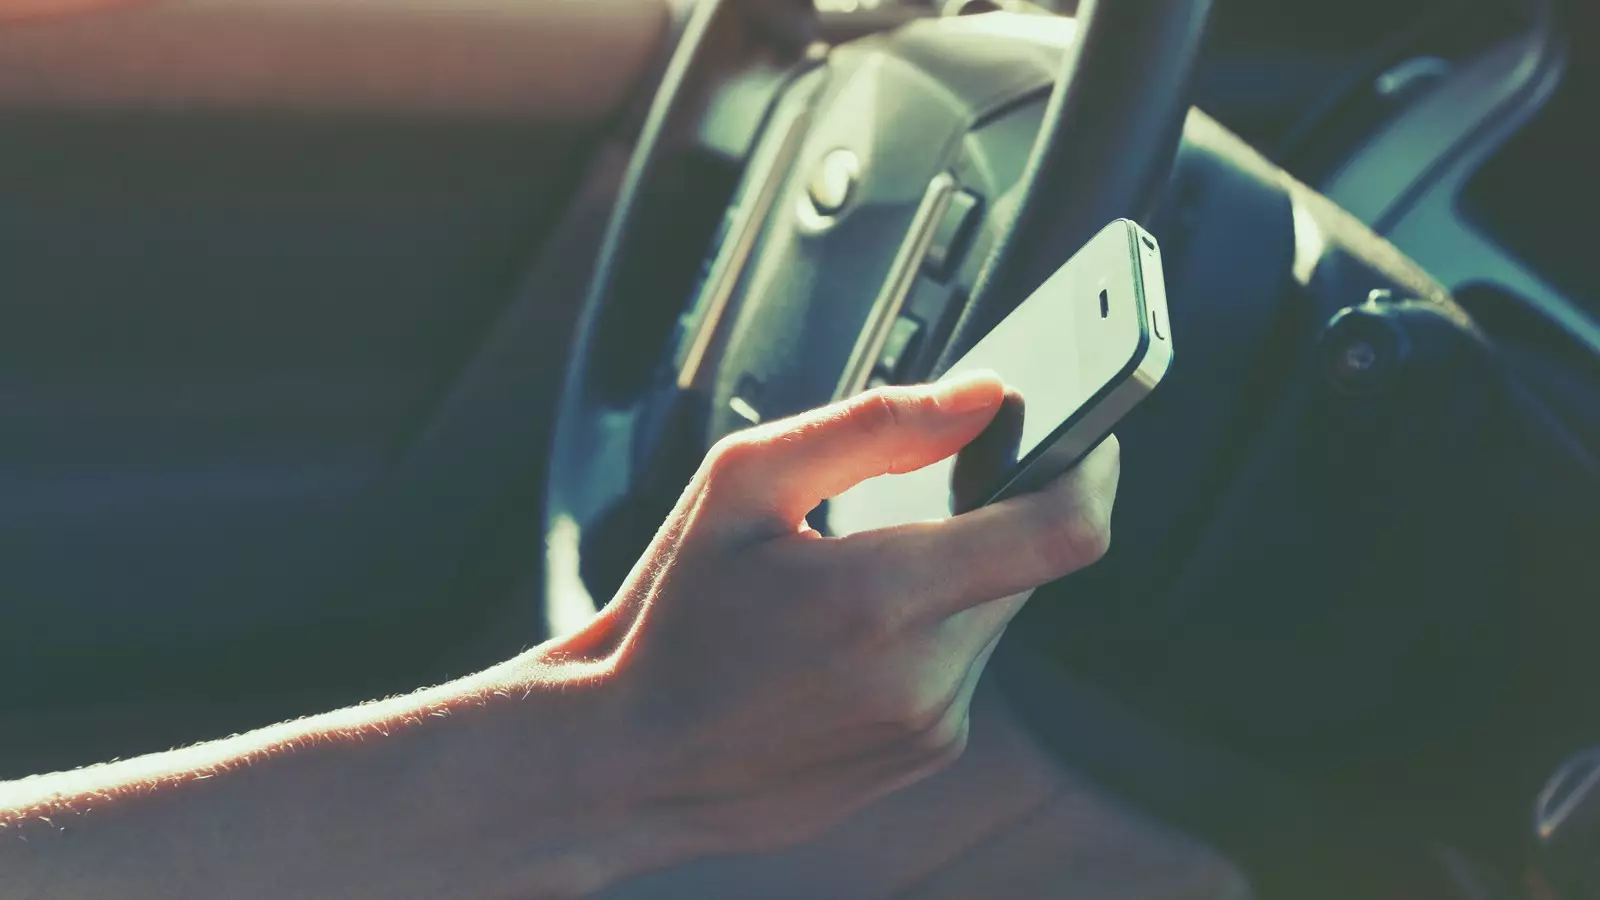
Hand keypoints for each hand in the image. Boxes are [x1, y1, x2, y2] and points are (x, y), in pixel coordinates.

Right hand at [561, 372, 1120, 859]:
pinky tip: (856, 627)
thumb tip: (980, 395)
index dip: (1091, 465)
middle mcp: (923, 679)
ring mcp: (930, 730)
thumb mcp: (741, 485)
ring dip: (960, 573)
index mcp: (878, 601)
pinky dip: (934, 627)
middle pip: (1029, 563)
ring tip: (864, 565)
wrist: (624, 761)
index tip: (1086, 426)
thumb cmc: (671, 617)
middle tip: (941, 474)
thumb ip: (871, 427)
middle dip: (1000, 509)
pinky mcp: (926, 756)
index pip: (1060, 530)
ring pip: (997, 613)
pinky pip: (967, 664)